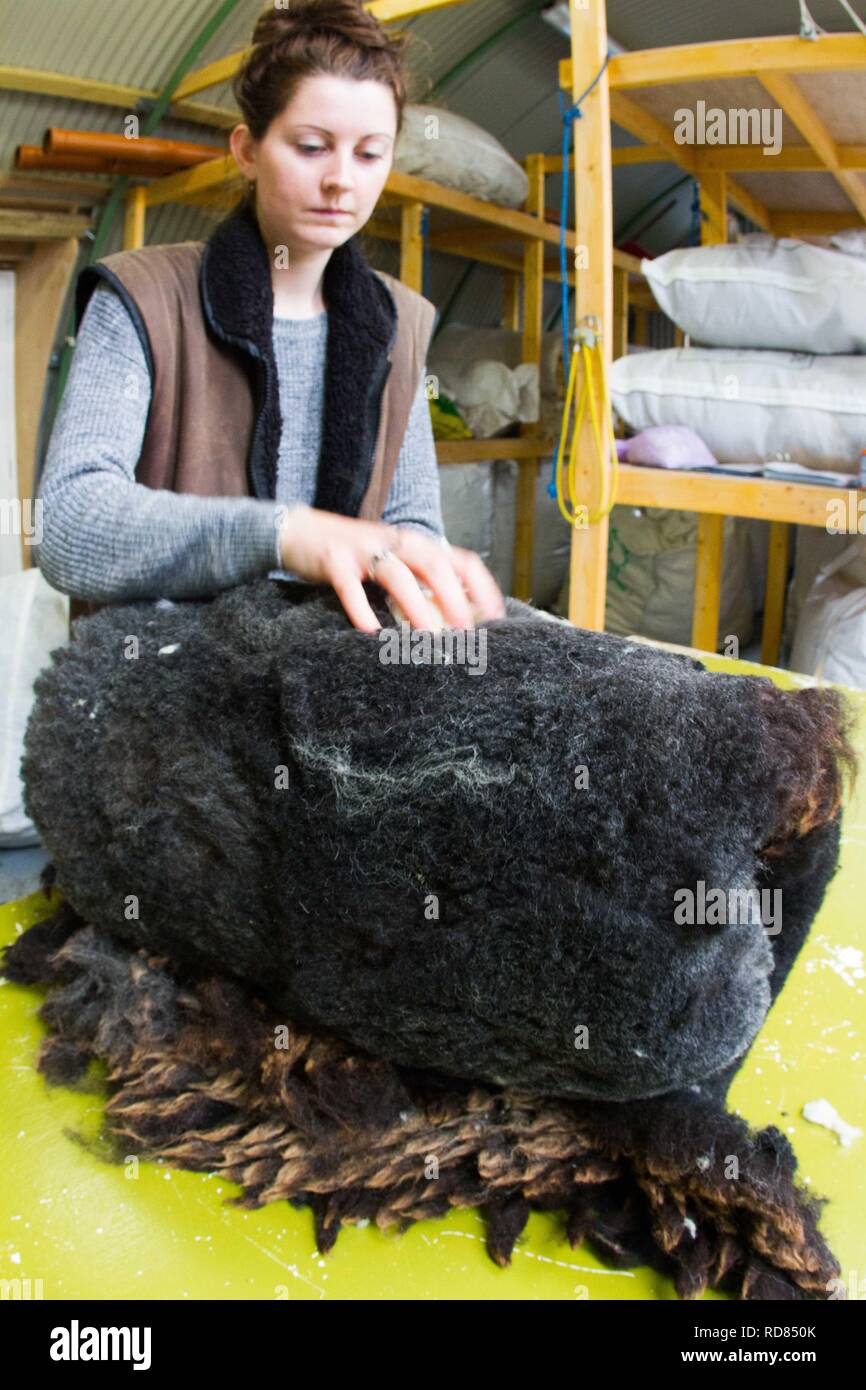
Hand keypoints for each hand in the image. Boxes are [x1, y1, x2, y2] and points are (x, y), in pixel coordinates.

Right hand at [277, 503, 505, 632]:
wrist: (299, 531)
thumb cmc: (354, 555)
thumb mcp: (394, 562)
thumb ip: (422, 582)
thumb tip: (457, 619)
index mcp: (416, 544)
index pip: (462, 561)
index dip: (483, 588)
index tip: (497, 618)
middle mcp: (396, 542)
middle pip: (435, 564)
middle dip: (455, 598)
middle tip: (468, 632)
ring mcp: (364, 549)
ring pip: (398, 575)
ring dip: (417, 607)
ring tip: (430, 636)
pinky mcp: (334, 561)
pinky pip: (351, 586)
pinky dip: (362, 610)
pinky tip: (371, 632)